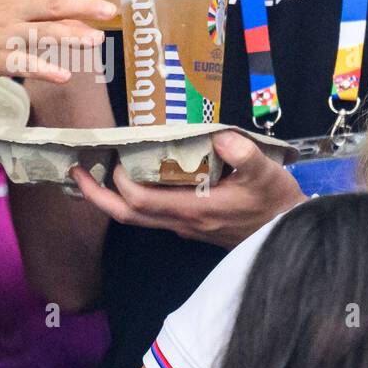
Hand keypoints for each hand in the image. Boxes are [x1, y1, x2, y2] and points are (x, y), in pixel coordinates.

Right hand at [0, 0, 116, 81]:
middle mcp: (19, 10)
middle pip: (55, 5)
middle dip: (84, 6)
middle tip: (111, 9)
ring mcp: (10, 35)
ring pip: (43, 33)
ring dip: (71, 36)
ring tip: (97, 40)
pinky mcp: (1, 60)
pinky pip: (25, 64)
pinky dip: (45, 70)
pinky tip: (65, 76)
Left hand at [69, 131, 308, 248]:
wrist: (292, 231)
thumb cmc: (277, 203)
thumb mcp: (266, 174)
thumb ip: (245, 154)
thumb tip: (220, 135)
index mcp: (193, 210)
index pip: (138, 199)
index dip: (119, 179)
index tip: (115, 154)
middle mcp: (182, 223)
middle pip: (127, 215)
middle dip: (97, 194)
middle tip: (75, 170)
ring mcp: (187, 227)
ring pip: (138, 218)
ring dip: (112, 198)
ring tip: (96, 174)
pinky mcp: (194, 225)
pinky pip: (154, 215)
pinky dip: (136, 199)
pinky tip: (138, 180)